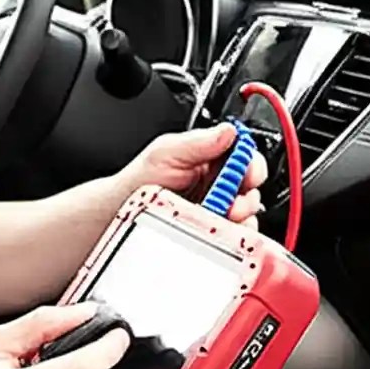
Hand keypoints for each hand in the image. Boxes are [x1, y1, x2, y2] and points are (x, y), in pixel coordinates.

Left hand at [116, 123, 266, 227]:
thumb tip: (229, 131)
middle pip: (252, 187)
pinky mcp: (215, 233)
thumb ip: (197, 141)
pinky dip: (233, 236)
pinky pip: (238, 236)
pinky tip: (214, 230)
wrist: (117, 214)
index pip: (246, 157)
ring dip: (239, 216)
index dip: (251, 164)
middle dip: (247, 194)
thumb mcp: (164, 153)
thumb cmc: (138, 182)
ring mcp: (217, 209)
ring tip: (217, 215)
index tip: (245, 172)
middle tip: (231, 200)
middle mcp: (217, 183)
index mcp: (210, 157)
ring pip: (249, 214)